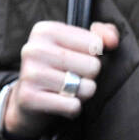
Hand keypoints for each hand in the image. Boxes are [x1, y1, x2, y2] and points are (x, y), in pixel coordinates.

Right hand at [4, 21, 118, 139]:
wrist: (26, 100)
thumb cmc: (60, 67)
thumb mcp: (79, 43)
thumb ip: (102, 34)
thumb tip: (112, 41)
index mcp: (46, 30)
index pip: (96, 44)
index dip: (94, 56)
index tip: (77, 59)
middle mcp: (34, 49)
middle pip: (93, 66)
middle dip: (89, 77)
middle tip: (72, 78)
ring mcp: (30, 73)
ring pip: (86, 88)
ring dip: (82, 94)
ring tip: (67, 90)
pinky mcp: (29, 98)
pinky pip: (73, 106)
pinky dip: (73, 109)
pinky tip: (60, 103)